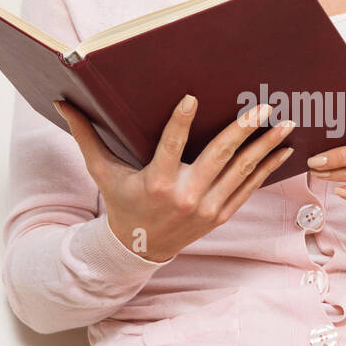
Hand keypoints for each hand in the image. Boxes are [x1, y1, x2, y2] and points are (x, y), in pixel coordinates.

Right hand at [53, 95, 295, 261]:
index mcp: (156, 181)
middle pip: (219, 157)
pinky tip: (283, 149)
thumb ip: (85, 136)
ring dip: (266, 146)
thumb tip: (61, 102)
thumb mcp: (102, 172)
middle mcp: (185, 195)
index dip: (180, 122)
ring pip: (242, 171)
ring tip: (284, 123)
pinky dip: (267, 168)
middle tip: (263, 106)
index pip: (169, 146)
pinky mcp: (222, 214)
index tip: (192, 98)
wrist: (141, 247)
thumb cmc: (121, 202)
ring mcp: (208, 207)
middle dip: (244, 130)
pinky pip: (249, 187)